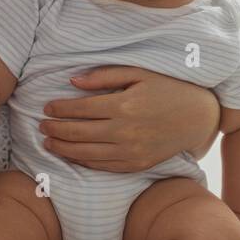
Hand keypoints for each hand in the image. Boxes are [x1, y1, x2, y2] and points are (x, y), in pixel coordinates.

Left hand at [40, 66, 220, 172]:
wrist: (198, 117)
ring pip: (86, 153)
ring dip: (63, 148)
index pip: (80, 108)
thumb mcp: (138, 73)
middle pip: (78, 132)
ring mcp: (131, 151)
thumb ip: (104, 76)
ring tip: (48, 142)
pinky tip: (70, 155)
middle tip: (41, 125)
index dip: (59, 109)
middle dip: (55, 129)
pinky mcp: (136, 164)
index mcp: (124, 105)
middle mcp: (125, 131)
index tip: (46, 107)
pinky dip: (82, 161)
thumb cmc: (167, 89)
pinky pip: (102, 166)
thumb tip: (73, 81)